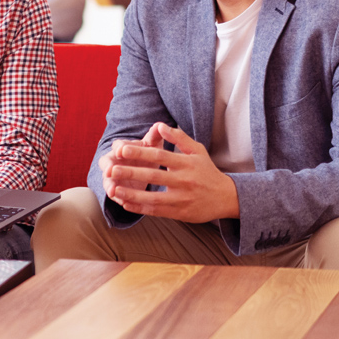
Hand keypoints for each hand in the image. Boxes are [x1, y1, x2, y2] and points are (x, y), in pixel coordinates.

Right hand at [99, 123, 165, 197]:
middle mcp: (114, 161)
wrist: (146, 168)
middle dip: (108, 167)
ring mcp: (113, 177)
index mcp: (122, 147)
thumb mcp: (153, 145)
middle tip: (110, 171)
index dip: (119, 148)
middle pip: (106, 163)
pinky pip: (115, 195)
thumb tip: (160, 125)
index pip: (118, 145)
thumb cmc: (149, 152)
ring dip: (109, 185)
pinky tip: (122, 203)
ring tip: (112, 191)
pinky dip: (118, 198)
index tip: (121, 150)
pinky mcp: (117, 190)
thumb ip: (154, 136)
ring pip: (108, 181)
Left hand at [103, 123, 239, 222]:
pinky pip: (157, 211)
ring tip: (114, 189)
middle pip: (154, 176)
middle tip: (112, 169)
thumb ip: (179, 138)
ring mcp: (182, 199)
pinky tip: (125, 204)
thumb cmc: (207, 171)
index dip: (140, 152)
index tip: (122, 149)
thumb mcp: (198, 150)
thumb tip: (159, 125)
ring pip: (153, 198)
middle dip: (131, 172)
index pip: (160, 155)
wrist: (226, 197)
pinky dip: (140, 209)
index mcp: (187, 163)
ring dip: (132, 194)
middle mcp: (184, 181)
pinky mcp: (180, 213)